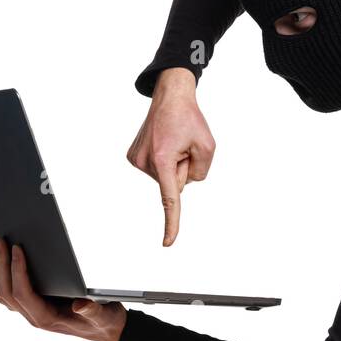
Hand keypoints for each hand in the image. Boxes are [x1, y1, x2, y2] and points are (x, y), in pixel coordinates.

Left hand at [0, 237, 126, 340]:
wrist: (109, 332)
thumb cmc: (106, 321)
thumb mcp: (103, 315)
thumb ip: (92, 310)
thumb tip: (80, 305)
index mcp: (47, 318)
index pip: (23, 293)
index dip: (17, 270)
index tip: (17, 249)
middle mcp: (35, 316)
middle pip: (8, 291)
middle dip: (1, 266)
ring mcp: (32, 313)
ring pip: (5, 294)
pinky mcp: (35, 308)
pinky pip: (9, 298)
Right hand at [126, 66, 214, 245]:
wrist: (170, 97)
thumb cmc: (189, 119)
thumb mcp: (207, 147)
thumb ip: (201, 173)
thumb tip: (183, 186)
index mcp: (163, 160)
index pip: (170, 199)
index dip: (171, 223)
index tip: (168, 243)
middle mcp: (145, 162)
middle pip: (174, 185)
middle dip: (183, 170)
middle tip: (182, 145)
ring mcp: (136, 160)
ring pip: (166, 178)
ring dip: (174, 163)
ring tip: (173, 141)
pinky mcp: (133, 157)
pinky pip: (158, 170)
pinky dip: (165, 161)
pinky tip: (164, 142)